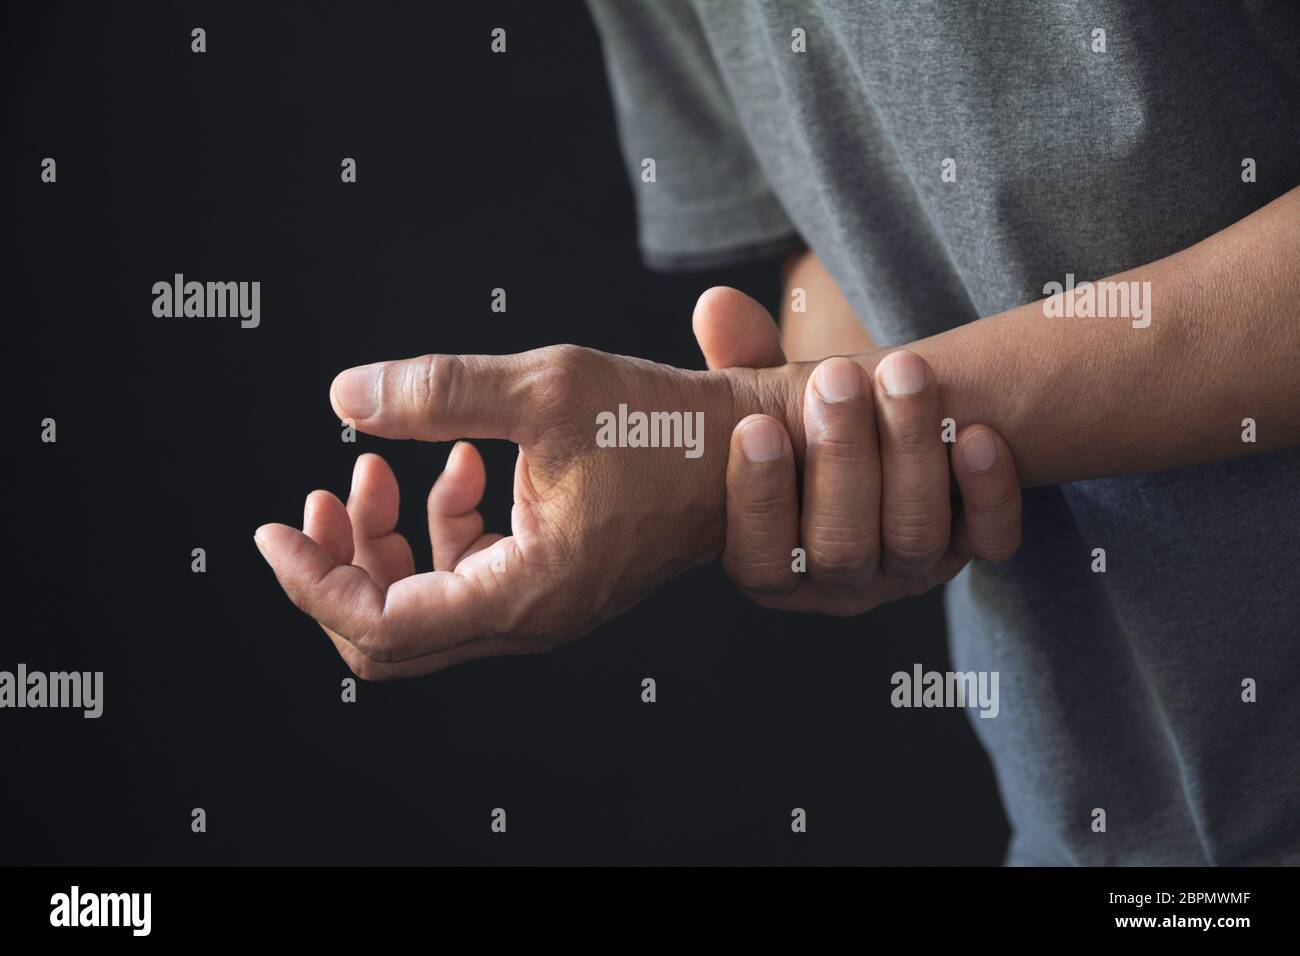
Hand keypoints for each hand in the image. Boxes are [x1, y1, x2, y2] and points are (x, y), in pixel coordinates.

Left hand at [256, 345, 796, 677]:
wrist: (740, 456)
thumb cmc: (662, 427)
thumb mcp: (545, 390)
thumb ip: (439, 392)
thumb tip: (347, 396)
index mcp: (526, 591)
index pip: (383, 625)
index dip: (313, 582)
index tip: (274, 530)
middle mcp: (527, 617)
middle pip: (390, 632)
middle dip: (340, 564)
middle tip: (317, 498)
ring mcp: (536, 605)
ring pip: (422, 605)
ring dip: (384, 541)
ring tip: (376, 470)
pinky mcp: (545, 580)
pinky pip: (464, 575)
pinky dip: (439, 525)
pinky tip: (456, 463)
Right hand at [693, 287, 1021, 614]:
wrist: (882, 430)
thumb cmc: (801, 422)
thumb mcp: (761, 396)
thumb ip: (738, 362)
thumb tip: (716, 305)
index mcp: (769, 563)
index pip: (763, 558)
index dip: (758, 498)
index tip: (756, 426)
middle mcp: (839, 583)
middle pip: (842, 547)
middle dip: (840, 458)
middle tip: (835, 376)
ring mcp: (908, 570)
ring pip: (914, 535)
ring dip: (911, 451)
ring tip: (904, 371)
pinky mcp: (968, 546)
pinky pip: (990, 540)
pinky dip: (988, 492)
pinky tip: (978, 434)